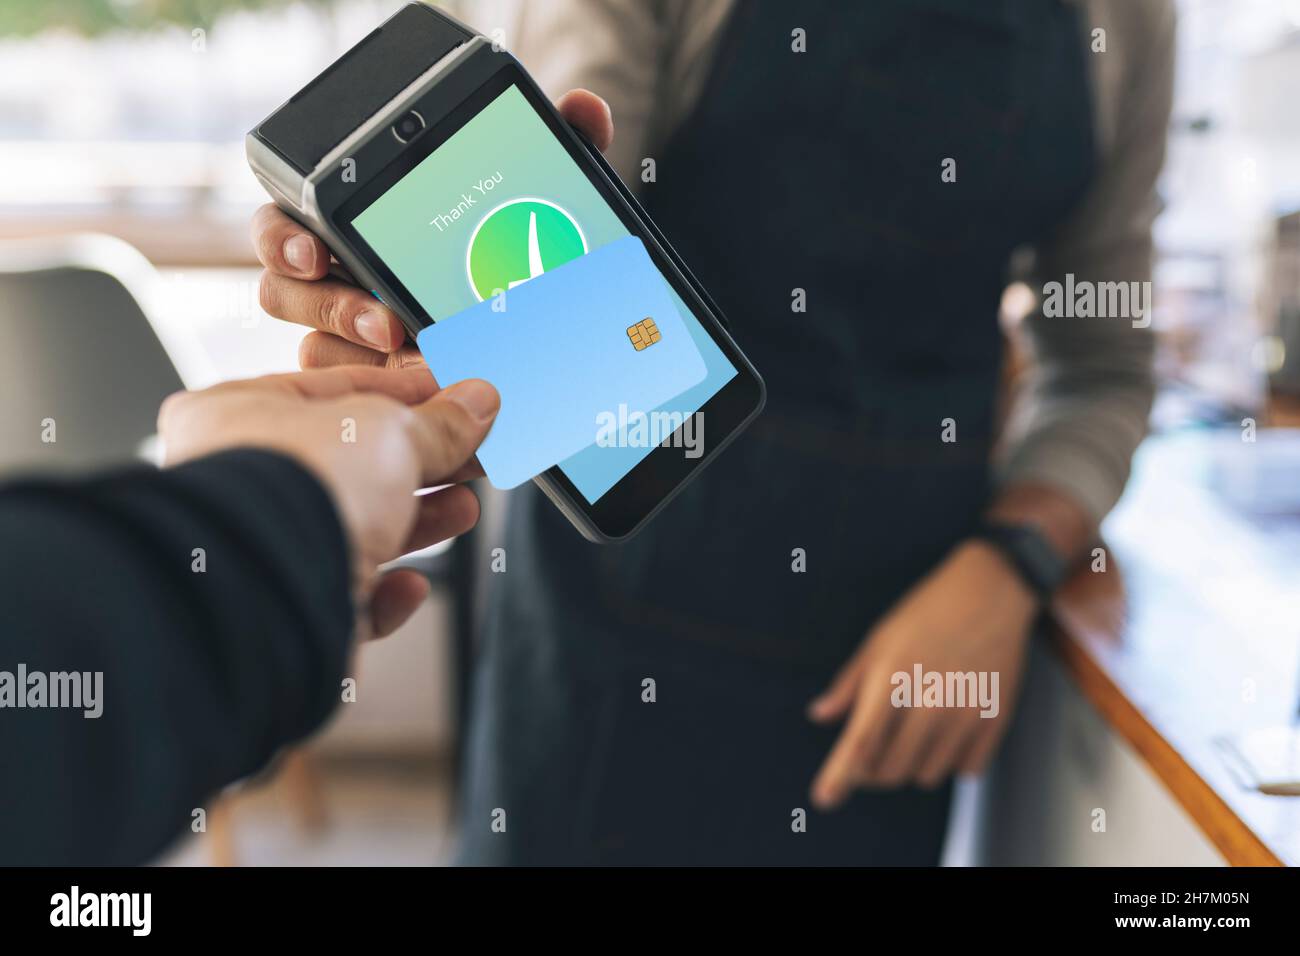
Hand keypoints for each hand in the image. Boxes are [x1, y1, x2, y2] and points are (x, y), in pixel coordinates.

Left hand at [157, 366, 498, 636]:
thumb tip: (477, 405)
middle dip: (423, 462)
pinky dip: (386, 593)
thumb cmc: (295, 490)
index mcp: (239, 414)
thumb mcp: (388, 431)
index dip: (405, 392)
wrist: (266, 594)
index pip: (336, 390)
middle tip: (473, 455)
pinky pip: (348, 597)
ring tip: (463, 509)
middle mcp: (241, 482)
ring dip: (418, 523)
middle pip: (353, 464)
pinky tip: (412, 585)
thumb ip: (439, 422)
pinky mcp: (287, 609)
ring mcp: (263, 548)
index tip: (456, 399)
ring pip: (355, 531)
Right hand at [251, 89, 614, 371]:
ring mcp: (353, 340)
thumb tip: (585, 108)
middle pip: (287, 292)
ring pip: (317, 351)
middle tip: (384, 321)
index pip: (287, 224)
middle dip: (327, 305)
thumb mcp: (541, 198)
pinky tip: (431, 391)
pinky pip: (356, 399)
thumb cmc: (522, 247)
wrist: (553, 325)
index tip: (315, 252)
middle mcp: (338, 283)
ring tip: (416, 358)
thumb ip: (561, 148)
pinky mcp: (373, 388)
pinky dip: (389, 396)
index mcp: (356, 227)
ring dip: (365, 359)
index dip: (285, 239)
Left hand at [808, 541, 1037, 805]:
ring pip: (926, 775)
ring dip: (912, 764)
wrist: (992, 591)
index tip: (824, 800)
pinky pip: (966, 769)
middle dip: (873, 771)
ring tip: (913, 732)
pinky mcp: (994, 720)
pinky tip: (947, 730)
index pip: (860, 742)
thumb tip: (819, 715)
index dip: (839, 776)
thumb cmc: (926, 612)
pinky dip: (950, 760)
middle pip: (890, 770)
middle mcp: (929, 702)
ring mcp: (964, 714)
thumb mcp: (878, 640)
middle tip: (870, 753)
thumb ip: (850, 684)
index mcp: (892, 680)